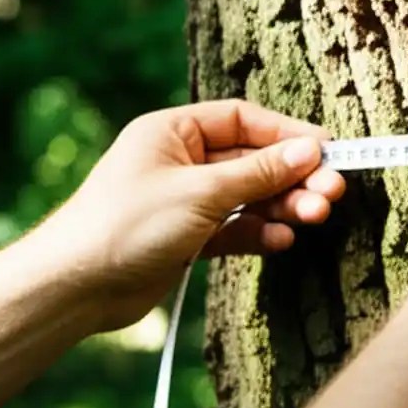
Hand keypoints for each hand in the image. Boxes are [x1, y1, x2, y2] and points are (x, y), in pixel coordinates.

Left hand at [45, 99, 345, 331]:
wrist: (75, 287)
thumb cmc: (126, 225)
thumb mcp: (202, 192)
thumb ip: (259, 172)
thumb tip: (310, 151)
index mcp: (173, 132)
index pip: (244, 121)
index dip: (288, 134)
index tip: (328, 151)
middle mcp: (182, 161)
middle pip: (254, 160)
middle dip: (294, 177)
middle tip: (332, 192)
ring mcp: (188, 200)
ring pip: (251, 196)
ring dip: (284, 206)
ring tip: (314, 217)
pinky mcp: (191, 237)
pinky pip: (238, 228)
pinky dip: (261, 232)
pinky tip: (282, 240)